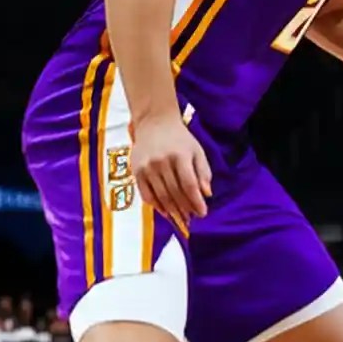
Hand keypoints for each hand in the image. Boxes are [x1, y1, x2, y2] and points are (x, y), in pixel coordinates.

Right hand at [131, 113, 211, 231]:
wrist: (154, 122)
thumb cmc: (180, 138)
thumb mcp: (197, 151)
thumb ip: (203, 172)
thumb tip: (207, 194)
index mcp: (180, 156)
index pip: (189, 185)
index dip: (196, 202)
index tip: (203, 213)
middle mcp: (162, 162)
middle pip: (175, 192)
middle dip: (185, 208)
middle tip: (192, 218)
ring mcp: (147, 167)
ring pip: (161, 195)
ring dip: (172, 210)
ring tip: (181, 219)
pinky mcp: (136, 171)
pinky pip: (146, 194)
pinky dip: (156, 205)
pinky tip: (165, 212)